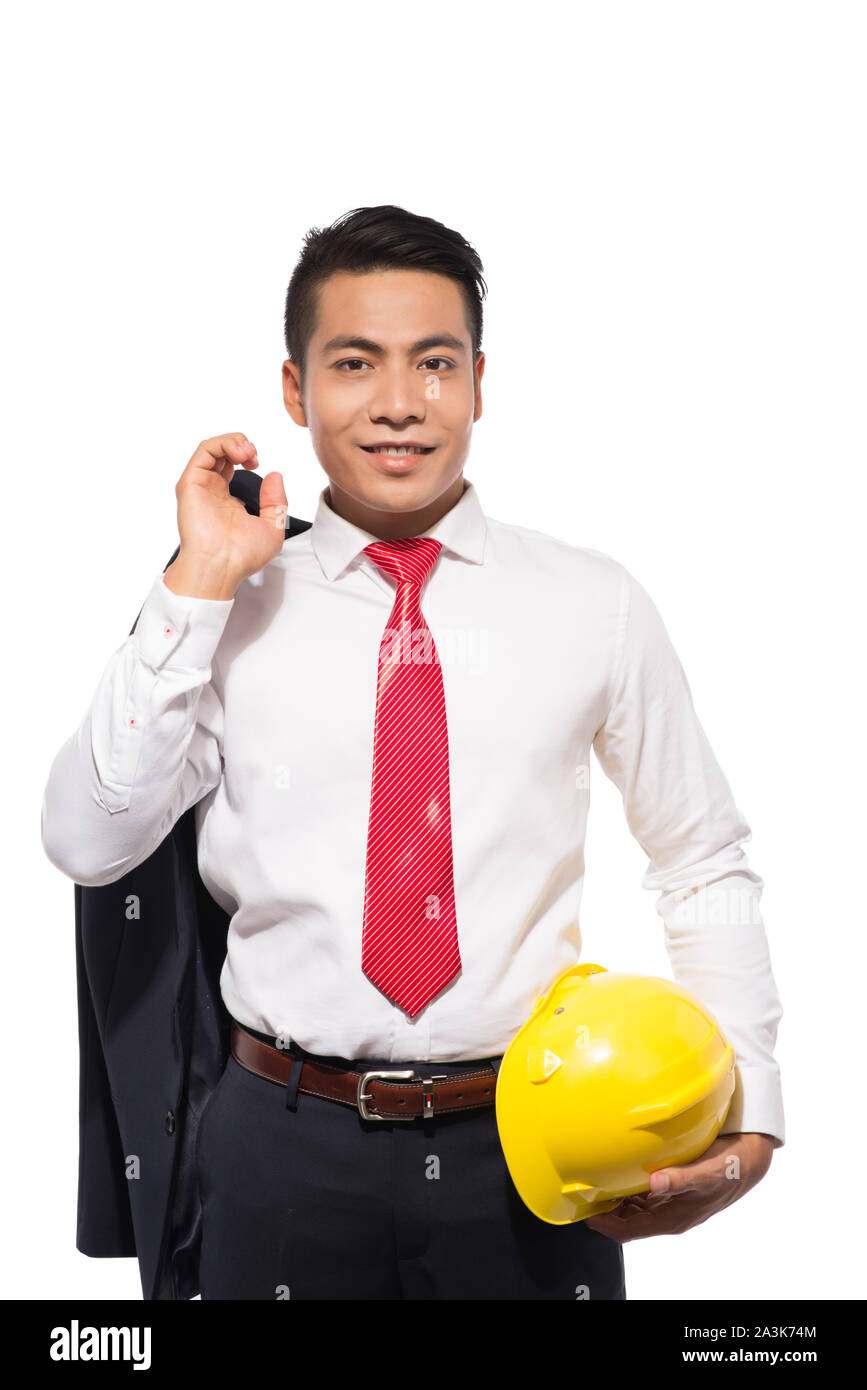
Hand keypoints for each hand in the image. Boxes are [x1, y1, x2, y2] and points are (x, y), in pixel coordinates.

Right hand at [166, 433, 287, 598]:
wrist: (222, 566)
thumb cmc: (242, 556)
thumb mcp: (272, 527)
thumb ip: (276, 501)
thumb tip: (274, 476)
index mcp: (227, 499)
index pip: (233, 465)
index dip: (248, 456)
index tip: (260, 466)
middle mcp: (211, 490)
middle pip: (222, 452)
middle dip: (242, 445)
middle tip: (254, 456)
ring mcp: (200, 486)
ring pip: (211, 447)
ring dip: (233, 441)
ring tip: (248, 452)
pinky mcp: (191, 483)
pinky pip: (204, 450)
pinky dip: (223, 443)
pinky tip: (239, 453)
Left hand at [584, 1132, 775, 1241]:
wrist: (746, 1161)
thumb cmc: (728, 1169)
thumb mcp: (705, 1173)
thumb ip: (680, 1179)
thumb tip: (656, 1183)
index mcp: (673, 1218)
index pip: (630, 1230)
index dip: (606, 1225)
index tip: (586, 1214)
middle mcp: (669, 1213)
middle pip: (627, 1221)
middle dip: (605, 1212)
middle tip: (583, 1194)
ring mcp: (670, 1202)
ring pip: (634, 1208)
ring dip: (615, 1200)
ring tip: (596, 1184)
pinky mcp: (672, 1189)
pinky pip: (643, 1195)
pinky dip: (628, 1188)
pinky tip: (620, 1174)